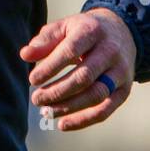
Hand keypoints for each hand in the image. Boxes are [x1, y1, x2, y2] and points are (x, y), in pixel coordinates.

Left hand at [19, 8, 136, 131]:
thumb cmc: (84, 31)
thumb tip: (25, 55)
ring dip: (68, 107)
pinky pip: (105, 110)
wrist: (122, 32)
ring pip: (96, 95)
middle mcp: (110, 51)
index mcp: (92, 31)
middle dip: (58, 91)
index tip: (32, 80)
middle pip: (84, 77)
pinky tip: (63, 124)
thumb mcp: (65, 27)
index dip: (50, 67)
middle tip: (36, 99)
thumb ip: (45, 40)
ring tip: (46, 112)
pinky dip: (83, 120)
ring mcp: (120, 71)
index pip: (70, 51)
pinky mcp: (124, 89)